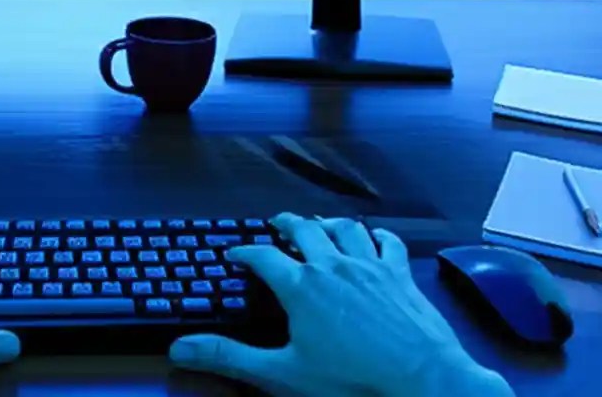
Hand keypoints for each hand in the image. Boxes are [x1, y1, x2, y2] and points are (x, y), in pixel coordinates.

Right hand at [169, 214, 512, 396]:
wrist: (421, 378)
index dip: (245, 252)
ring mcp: (369, 265)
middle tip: (276, 224)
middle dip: (286, 224)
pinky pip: (387, 241)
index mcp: (301, 286)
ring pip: (344, 228)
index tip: (236, 254)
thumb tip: (180, 349)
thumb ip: (231, 357)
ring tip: (318, 223)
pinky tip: (373, 235)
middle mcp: (333, 265)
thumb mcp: (283, 373)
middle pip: (304, 230)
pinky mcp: (400, 273)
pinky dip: (377, 234)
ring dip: (327, 222)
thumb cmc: (352, 379)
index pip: (263, 256)